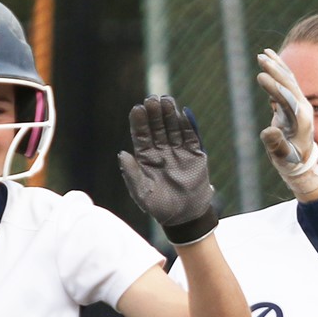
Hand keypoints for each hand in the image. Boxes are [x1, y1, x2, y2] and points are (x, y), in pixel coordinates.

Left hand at [118, 95, 218, 245]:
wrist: (184, 217)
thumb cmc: (159, 206)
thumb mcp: (142, 193)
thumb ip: (132, 173)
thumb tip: (121, 153)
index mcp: (145, 157)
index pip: (141, 135)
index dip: (139, 122)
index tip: (137, 109)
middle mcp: (161, 150)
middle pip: (157, 127)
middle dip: (154, 114)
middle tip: (151, 99)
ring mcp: (178, 150)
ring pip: (173, 128)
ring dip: (170, 115)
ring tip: (166, 101)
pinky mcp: (195, 153)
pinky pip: (191, 136)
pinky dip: (187, 125)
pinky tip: (183, 114)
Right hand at [256, 48, 317, 199]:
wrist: (304, 165)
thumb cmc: (291, 163)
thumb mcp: (282, 158)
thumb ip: (276, 145)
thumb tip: (268, 132)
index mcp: (302, 119)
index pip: (287, 97)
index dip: (274, 87)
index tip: (260, 76)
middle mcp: (304, 108)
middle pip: (289, 84)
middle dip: (275, 70)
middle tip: (261, 57)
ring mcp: (301, 105)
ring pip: (289, 81)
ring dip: (277, 66)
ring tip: (263, 53)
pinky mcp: (295, 104)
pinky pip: (288, 83)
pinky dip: (279, 71)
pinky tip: (271, 60)